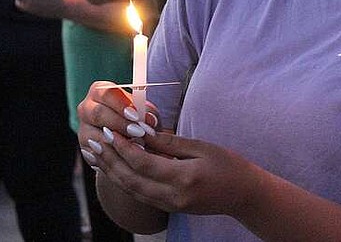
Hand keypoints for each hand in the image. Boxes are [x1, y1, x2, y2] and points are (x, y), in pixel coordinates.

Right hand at [77, 80, 159, 158]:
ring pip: (94, 134)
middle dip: (120, 123)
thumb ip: (148, 113)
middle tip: (139, 132)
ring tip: (138, 146)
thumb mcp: (144, 112)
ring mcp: (83, 128)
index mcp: (100, 91)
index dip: (122, 104)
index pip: (108, 93)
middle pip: (98, 113)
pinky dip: (111, 154)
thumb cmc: (137, 119)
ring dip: (116, 141)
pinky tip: (127, 156)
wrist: (128, 139)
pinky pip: (94, 152)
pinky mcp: (84, 147)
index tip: (137, 116)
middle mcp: (86, 107)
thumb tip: (151, 118)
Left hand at [83, 126, 262, 217]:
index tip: (111, 131)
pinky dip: (124, 182)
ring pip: (132, 190)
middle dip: (110, 160)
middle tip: (95, 141)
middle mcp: (173, 196)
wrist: (244, 195)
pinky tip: (115, 169)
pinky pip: (140, 196)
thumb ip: (171, 143)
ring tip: (97, 155)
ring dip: (112, 172)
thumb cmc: (229, 165)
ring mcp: (170, 205)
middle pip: (131, 179)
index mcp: (183, 177)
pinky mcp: (170, 208)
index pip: (143, 162)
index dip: (124, 147)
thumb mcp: (203, 147)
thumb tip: (143, 133)